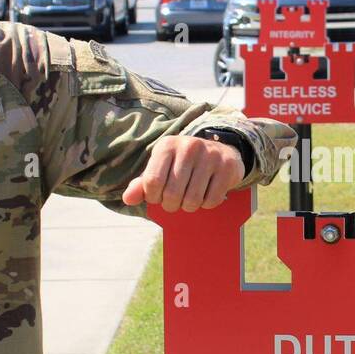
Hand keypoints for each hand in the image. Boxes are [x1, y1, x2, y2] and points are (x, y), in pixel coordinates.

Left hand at [122, 135, 244, 211]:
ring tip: (189, 199)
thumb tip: (128, 199)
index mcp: (167, 146)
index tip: (158, 197)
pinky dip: (206, 205)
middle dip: (171, 205)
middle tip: (175, 201)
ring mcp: (210, 155)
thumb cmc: (183, 165)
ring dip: (189, 207)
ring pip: (193, 200)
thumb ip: (142, 184)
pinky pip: (211, 200)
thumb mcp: (161, 169)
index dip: (153, 197)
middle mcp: (189, 146)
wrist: (220, 151)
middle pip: (172, 194)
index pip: (152, 182)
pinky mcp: (227, 167)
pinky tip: (206, 195)